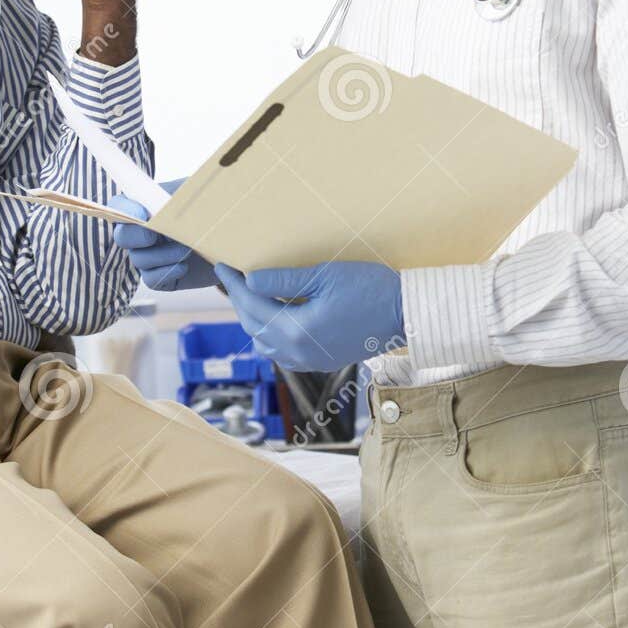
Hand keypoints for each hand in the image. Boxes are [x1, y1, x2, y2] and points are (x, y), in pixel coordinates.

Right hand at [108, 178, 216, 290]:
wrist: (233, 244)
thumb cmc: (214, 213)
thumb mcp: (202, 197)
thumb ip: (185, 192)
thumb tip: (177, 191)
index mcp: (147, 207)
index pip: (118, 206)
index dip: (123, 210)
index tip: (141, 214)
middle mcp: (143, 233)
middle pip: (122, 237)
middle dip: (138, 236)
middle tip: (156, 235)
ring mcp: (150, 256)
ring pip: (139, 260)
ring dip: (163, 255)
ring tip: (188, 248)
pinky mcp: (162, 277)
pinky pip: (151, 280)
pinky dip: (166, 273)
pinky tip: (184, 266)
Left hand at [213, 260, 403, 370]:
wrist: (405, 315)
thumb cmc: (370, 289)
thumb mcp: (324, 276)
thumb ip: (283, 281)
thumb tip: (249, 280)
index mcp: (295, 330)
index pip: (252, 304)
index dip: (234, 284)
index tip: (223, 266)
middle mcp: (298, 352)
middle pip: (254, 325)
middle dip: (239, 301)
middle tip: (231, 278)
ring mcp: (309, 360)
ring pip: (265, 343)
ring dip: (253, 319)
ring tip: (249, 295)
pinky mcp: (321, 362)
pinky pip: (283, 353)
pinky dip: (270, 336)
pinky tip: (273, 320)